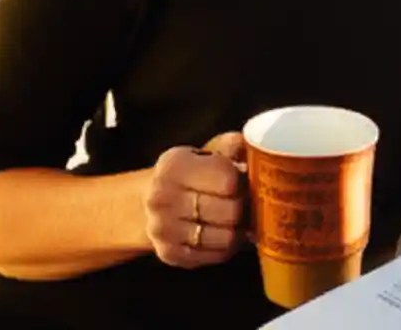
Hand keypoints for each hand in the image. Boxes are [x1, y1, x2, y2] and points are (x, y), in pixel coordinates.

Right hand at [145, 133, 247, 268]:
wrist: (147, 204)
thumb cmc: (188, 175)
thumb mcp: (205, 153)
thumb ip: (230, 146)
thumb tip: (253, 144)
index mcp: (174, 165)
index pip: (227, 179)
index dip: (243, 181)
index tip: (245, 180)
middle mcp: (162, 198)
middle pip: (230, 211)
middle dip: (245, 207)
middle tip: (248, 202)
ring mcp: (163, 229)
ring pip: (226, 238)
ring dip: (239, 230)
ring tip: (239, 219)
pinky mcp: (170, 254)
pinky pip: (217, 256)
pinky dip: (228, 247)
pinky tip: (225, 233)